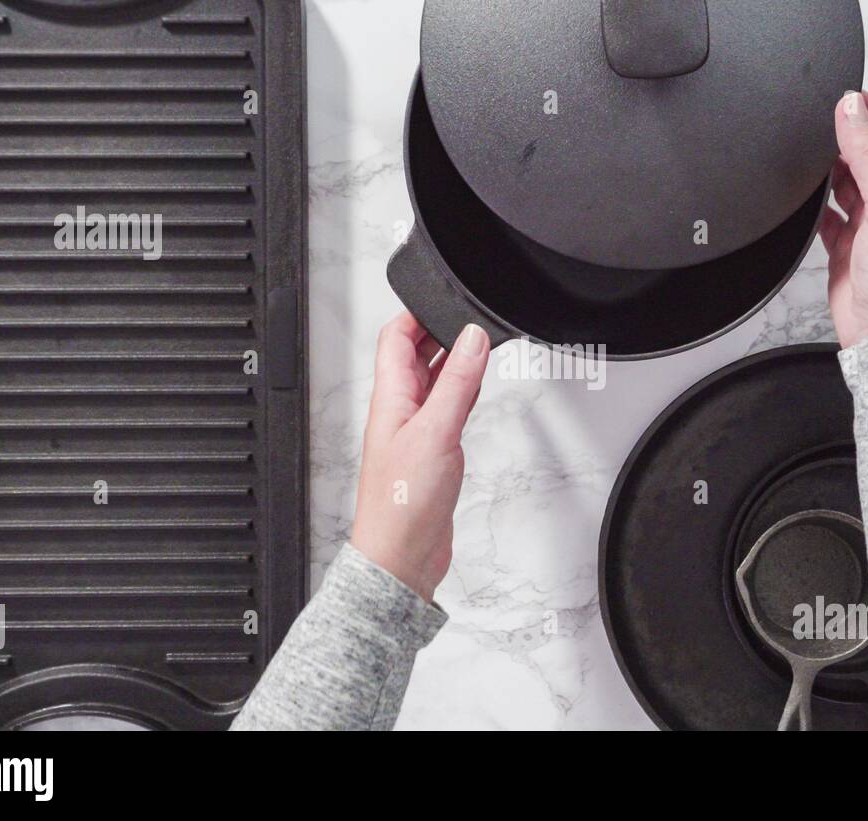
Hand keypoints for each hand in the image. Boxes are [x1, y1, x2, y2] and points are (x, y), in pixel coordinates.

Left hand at [350, 314, 490, 601]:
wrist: (401, 558)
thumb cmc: (401, 505)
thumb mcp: (435, 432)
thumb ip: (456, 383)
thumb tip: (472, 338)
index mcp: (389, 398)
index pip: (394, 338)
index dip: (416, 312)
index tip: (444, 295)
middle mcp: (399, 411)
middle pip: (413, 355)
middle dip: (439, 330)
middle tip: (468, 315)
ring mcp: (415, 431)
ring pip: (433, 381)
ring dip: (453, 359)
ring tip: (478, 342)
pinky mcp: (432, 453)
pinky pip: (447, 409)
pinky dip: (462, 392)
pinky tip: (473, 388)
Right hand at [821, 91, 867, 348]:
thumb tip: (851, 108)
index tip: (841, 93)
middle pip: (865, 152)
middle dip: (843, 133)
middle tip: (815, 123)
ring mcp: (867, 225)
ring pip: (845, 182)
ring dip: (828, 168)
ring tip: (806, 158)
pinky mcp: (846, 249)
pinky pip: (829, 218)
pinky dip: (817, 207)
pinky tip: (806, 203)